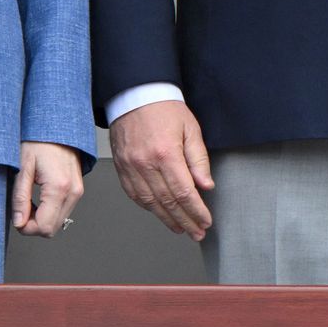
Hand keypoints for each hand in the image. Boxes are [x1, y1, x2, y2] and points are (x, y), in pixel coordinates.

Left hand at [12, 141, 82, 236]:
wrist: (57, 125)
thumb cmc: (39, 140)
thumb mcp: (23, 167)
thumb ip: (20, 197)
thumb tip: (19, 221)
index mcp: (59, 187)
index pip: (44, 227)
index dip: (27, 228)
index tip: (17, 217)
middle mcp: (73, 192)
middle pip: (52, 229)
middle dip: (33, 225)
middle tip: (21, 209)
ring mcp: (78, 191)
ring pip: (58, 222)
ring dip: (41, 218)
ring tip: (29, 200)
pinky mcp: (77, 189)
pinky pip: (63, 211)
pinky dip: (49, 211)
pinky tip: (39, 198)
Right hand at [108, 100, 213, 239]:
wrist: (134, 94)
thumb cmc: (163, 108)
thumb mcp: (190, 128)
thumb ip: (198, 159)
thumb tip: (205, 185)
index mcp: (166, 153)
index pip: (184, 192)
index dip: (196, 211)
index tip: (205, 221)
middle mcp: (145, 163)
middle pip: (168, 202)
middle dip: (185, 221)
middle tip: (196, 232)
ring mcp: (130, 167)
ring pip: (150, 202)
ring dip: (167, 219)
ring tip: (180, 228)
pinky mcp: (121, 167)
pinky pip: (134, 194)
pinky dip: (148, 207)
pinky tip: (159, 213)